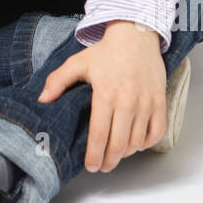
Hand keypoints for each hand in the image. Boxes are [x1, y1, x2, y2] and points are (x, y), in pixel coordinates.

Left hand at [37, 20, 167, 172]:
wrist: (136, 35)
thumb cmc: (106, 51)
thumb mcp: (78, 63)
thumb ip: (58, 81)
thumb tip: (42, 100)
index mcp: (105, 95)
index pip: (99, 135)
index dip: (93, 156)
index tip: (90, 166)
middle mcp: (127, 101)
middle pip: (119, 145)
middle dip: (109, 161)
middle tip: (102, 166)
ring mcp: (146, 103)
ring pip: (138, 141)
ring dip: (126, 154)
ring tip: (116, 155)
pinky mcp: (160, 101)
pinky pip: (157, 131)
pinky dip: (147, 143)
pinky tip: (137, 144)